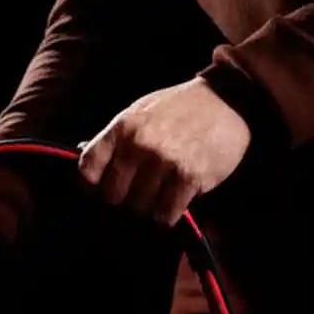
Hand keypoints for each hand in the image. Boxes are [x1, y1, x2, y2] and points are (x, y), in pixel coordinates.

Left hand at [79, 76, 250, 224]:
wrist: (226, 98)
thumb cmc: (177, 108)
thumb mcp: (139, 112)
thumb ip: (114, 139)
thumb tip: (88, 167)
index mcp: (122, 128)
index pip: (88, 170)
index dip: (92, 186)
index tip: (100, 190)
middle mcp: (140, 144)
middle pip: (113, 195)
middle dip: (123, 199)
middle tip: (135, 195)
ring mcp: (165, 161)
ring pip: (140, 207)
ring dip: (148, 208)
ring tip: (158, 196)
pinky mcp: (190, 177)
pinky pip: (166, 214)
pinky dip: (167, 215)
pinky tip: (172, 204)